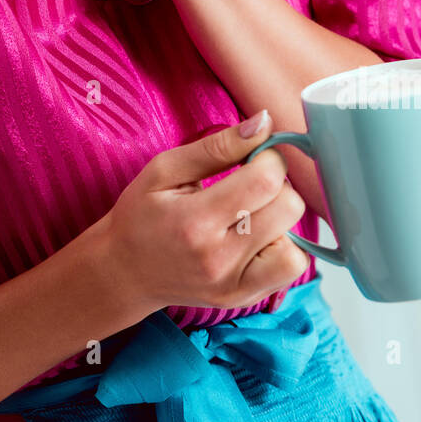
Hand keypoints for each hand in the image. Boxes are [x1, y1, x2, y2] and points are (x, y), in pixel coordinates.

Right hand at [98, 113, 308, 313]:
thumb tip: (264, 123)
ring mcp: (234, 286)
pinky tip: (254, 237)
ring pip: (296, 244)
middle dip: (277, 186)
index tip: (251, 157)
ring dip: (280, 222)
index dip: (268, 157)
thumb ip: (217, 146)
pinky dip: (280, 247)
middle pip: (289, 208)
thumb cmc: (141, 214)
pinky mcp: (243, 299)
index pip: (267, 180)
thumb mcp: (165, 169)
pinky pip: (290, 270)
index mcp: (196, 221)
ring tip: (250, 215)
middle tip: (249, 184)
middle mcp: (220, 259)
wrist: (124, 271)